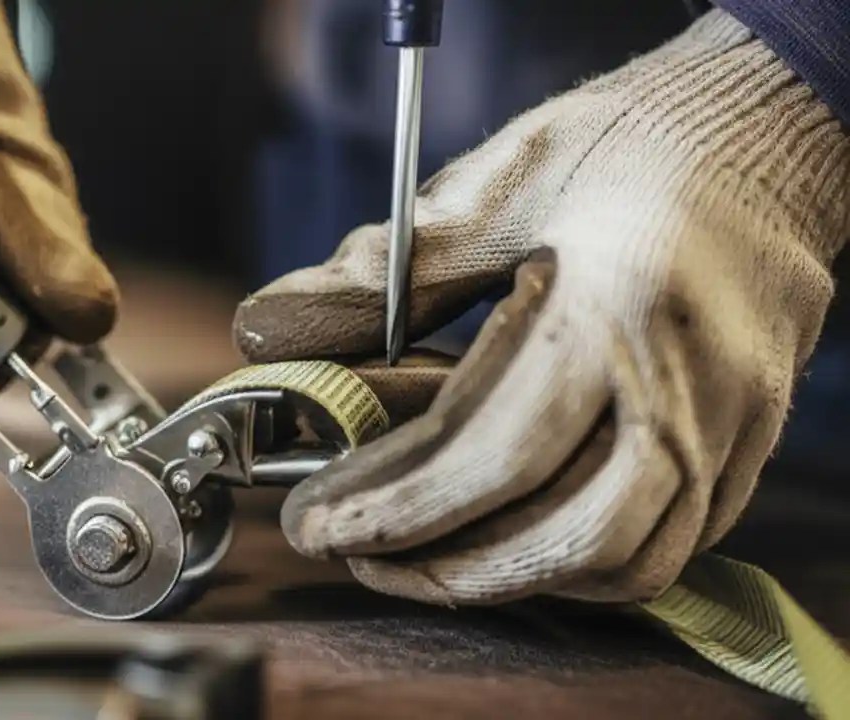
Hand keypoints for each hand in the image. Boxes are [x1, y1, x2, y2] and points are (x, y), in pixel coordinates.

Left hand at [234, 11, 849, 604]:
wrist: (767, 131)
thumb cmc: (631, 141)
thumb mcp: (499, 181)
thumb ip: (384, 269)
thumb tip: (268, 328)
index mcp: (618, 305)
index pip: (497, 453)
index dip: (395, 507)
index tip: (318, 524)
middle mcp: (692, 382)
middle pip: (570, 537)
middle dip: (444, 565)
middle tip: (358, 551)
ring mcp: (736, 421)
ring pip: (629, 562)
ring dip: (510, 578)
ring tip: (422, 553)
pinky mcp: (751, 440)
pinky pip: (672, 543)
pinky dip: (578, 563)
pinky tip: (510, 534)